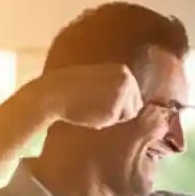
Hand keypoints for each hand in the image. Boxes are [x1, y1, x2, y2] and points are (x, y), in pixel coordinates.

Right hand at [24, 64, 143, 128]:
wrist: (55, 93)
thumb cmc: (75, 87)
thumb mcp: (101, 77)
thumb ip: (118, 86)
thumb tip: (139, 104)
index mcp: (124, 71)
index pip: (135, 95)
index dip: (119, 102)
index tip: (102, 100)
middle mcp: (127, 82)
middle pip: (135, 107)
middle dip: (120, 111)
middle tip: (96, 105)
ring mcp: (122, 97)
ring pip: (127, 117)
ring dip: (113, 117)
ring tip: (93, 108)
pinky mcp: (114, 112)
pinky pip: (114, 123)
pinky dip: (103, 122)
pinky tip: (89, 114)